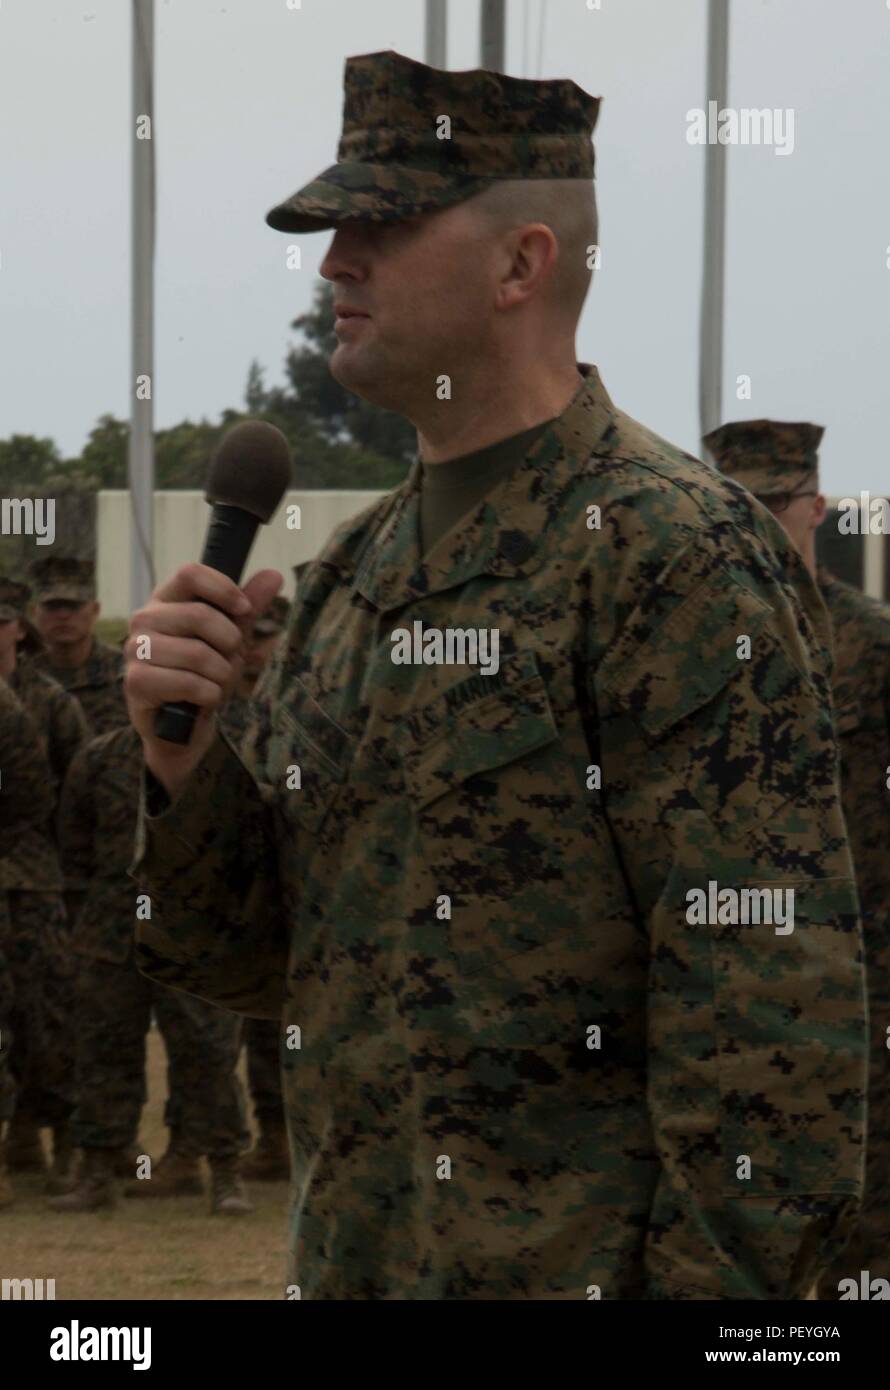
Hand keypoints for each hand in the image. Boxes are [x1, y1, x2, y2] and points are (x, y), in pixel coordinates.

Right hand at [125, 563, 282, 798]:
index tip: (244, 610)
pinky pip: (188, 682)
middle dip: (230, 643)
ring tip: (217, 683)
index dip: (223, 589)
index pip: (190, 573)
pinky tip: (204, 699)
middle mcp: (144, 619)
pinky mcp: (136, 681)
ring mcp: (135, 649)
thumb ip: (248, 607)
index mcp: (166, 600)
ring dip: (222, 674)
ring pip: (197, 653)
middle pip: (199, 615)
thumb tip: (275, 575)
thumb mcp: (231, 637)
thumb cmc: (204, 674)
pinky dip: (209, 694)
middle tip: (230, 660)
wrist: (184, 726)